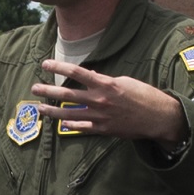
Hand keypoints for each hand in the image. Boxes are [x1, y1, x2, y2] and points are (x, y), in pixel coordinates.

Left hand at [39, 58, 180, 141]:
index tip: (45, 64)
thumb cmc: (145, 95)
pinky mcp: (104, 130)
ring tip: (41, 108)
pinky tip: (63, 124)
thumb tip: (90, 77)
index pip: (76, 72)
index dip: (59, 67)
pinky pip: (83, 128)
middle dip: (48, 91)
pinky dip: (72, 126)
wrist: (159, 118)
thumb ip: (104, 80)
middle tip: (34, 88)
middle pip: (67, 94)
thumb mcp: (125, 81)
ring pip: (70, 114)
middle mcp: (99, 100)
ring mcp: (100, 117)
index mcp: (105, 84)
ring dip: (53, 112)